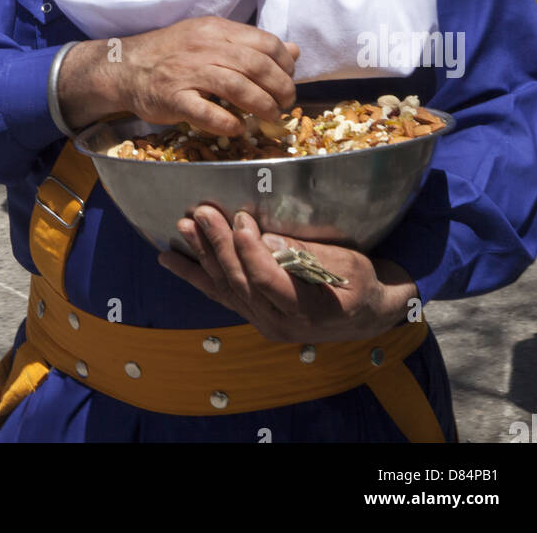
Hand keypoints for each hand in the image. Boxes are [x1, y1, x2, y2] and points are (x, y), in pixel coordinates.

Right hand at [59, 16, 298, 135]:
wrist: (125, 66)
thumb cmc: (172, 53)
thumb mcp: (211, 38)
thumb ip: (250, 45)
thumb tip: (293, 51)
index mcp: (217, 30)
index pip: (265, 42)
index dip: (285, 64)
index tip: (289, 79)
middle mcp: (205, 47)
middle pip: (256, 65)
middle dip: (280, 87)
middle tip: (286, 102)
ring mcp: (189, 72)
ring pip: (238, 87)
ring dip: (262, 105)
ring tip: (271, 116)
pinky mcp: (174, 98)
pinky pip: (208, 112)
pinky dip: (228, 123)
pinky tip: (238, 128)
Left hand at [159, 206, 417, 343]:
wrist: (368, 313)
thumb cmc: (362, 282)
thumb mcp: (346, 263)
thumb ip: (307, 255)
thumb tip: (267, 241)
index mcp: (308, 309)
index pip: (268, 281)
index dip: (250, 251)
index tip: (241, 217)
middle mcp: (280, 323)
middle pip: (240, 283)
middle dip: (218, 245)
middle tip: (202, 212)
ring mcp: (263, 321)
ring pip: (225, 287)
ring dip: (202, 256)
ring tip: (183, 227)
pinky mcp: (253, 315)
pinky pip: (219, 295)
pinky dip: (194, 275)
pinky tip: (169, 259)